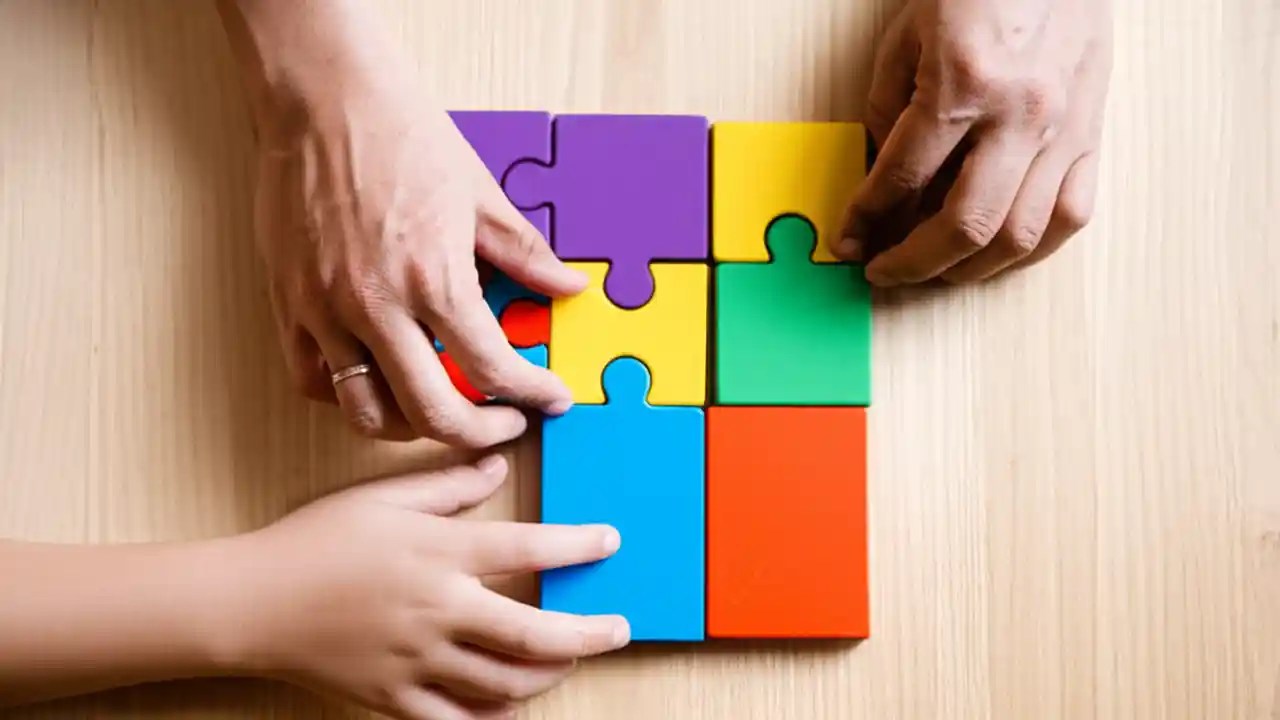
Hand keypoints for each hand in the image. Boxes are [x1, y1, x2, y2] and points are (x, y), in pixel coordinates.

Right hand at [233, 456, 628, 719]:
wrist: (251, 601)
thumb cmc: (316, 541)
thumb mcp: (383, 498)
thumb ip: (448, 486)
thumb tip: (500, 467)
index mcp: (438, 553)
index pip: (527, 547)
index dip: (577, 546)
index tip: (610, 542)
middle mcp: (437, 609)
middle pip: (532, 633)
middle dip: (587, 633)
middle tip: (619, 628)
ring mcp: (416, 660)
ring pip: (504, 683)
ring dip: (550, 675)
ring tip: (571, 660)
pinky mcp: (393, 697)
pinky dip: (493, 718)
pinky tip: (513, 706)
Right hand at [251, 80, 585, 445]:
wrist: (322, 96)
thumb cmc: (402, 134)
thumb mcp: (480, 194)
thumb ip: (525, 253)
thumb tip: (569, 287)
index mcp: (433, 278)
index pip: (493, 369)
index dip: (533, 394)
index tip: (552, 398)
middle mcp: (377, 306)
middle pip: (433, 413)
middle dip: (482, 431)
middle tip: (506, 422)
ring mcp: (325, 311)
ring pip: (366, 412)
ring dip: (412, 428)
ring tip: (441, 412)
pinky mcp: (288, 304)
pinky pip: (313, 381)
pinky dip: (348, 398)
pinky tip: (378, 383)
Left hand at [837, 0, 1112, 284]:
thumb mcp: (906, 41)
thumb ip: (886, 115)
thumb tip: (876, 185)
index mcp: (963, 85)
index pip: (903, 179)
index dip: (866, 220)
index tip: (848, 241)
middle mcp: (1020, 115)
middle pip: (966, 225)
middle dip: (915, 263)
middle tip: (884, 271)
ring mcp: (1063, 128)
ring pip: (1021, 235)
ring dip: (970, 270)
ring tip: (936, 270)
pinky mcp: (1091, 133)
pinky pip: (1070, 215)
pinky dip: (1030, 249)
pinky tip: (997, 254)